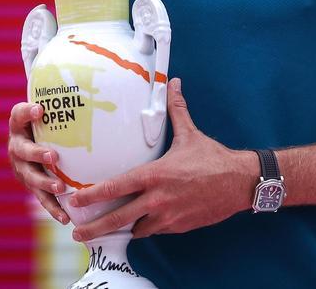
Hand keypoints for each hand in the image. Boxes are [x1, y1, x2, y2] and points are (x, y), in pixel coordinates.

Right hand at [7, 101, 68, 223]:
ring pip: (31, 177)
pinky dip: (53, 208)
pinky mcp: (32, 185)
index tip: (40, 109)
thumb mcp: (52, 111)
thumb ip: (64, 104)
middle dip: (37, 154)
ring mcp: (22, 168)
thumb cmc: (50, 122)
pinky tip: (65, 218)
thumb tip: (93, 94)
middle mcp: (17, 147)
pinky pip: (42, 198)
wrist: (37, 139)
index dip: (27, 112)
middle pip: (23, 151)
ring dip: (45, 183)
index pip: (19, 114)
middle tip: (53, 156)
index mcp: (20, 126)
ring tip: (60, 187)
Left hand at [67, 77, 256, 240]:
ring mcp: (168, 216)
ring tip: (113, 228)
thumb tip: (174, 83)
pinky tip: (146, 222)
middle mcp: (158, 198)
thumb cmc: (214, 158)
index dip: (91, 196)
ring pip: (136, 228)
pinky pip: (156, 230)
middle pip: (117, 218)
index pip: (115, 187)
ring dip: (127, 226)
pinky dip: (149, 227)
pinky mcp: (179, 226)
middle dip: (94, 228)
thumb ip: (177, 110)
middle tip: (77, 232)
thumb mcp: (190, 134)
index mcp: (154, 175)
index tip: (75, 200)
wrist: (241, 182)